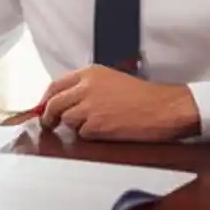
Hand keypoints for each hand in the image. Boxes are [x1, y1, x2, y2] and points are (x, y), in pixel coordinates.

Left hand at [38, 65, 200, 141]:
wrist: (165, 107)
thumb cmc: (143, 95)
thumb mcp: (110, 80)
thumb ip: (86, 86)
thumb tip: (65, 100)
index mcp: (89, 73)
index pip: (55, 85)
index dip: (46, 99)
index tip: (44, 108)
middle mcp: (86, 87)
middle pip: (54, 104)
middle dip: (49, 117)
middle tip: (49, 124)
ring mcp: (90, 106)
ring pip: (66, 120)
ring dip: (74, 126)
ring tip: (92, 126)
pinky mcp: (97, 125)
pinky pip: (82, 134)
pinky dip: (89, 136)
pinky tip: (104, 131)